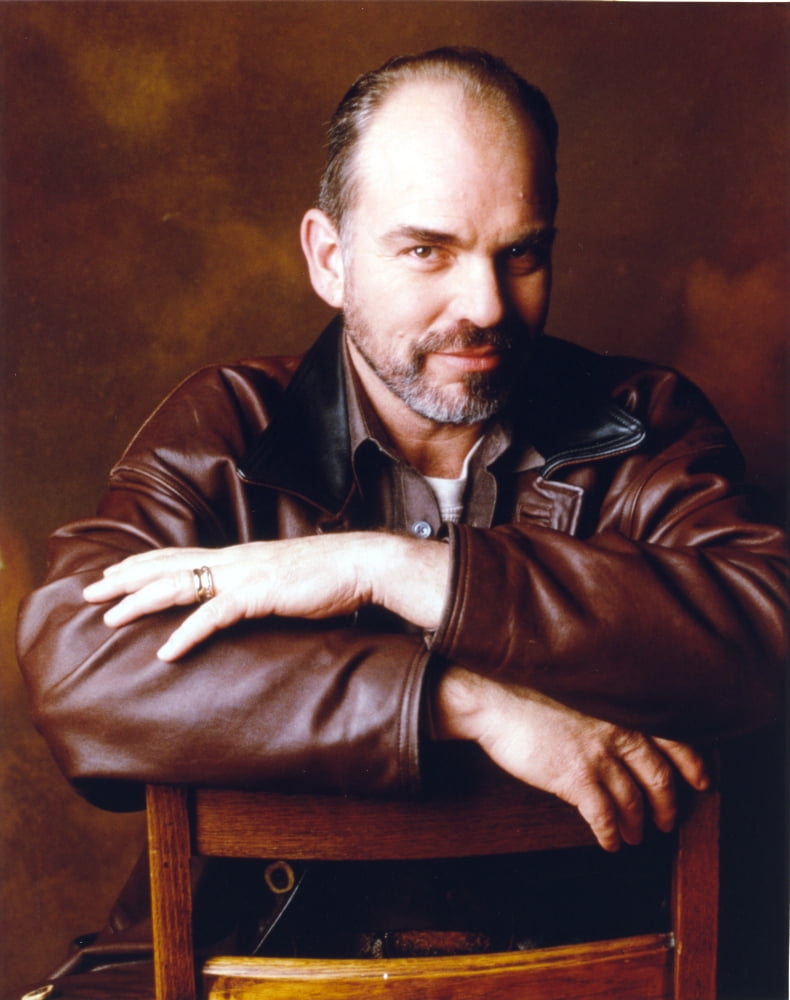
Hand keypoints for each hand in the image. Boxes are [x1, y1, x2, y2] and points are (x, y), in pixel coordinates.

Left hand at [83, 533, 449, 659]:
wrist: (360, 564)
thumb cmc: (325, 575)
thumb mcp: (280, 578)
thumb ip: (255, 586)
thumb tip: (238, 601)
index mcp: (237, 557)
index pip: (178, 555)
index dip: (142, 563)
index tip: (111, 571)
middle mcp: (233, 560)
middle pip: (167, 566)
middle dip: (124, 579)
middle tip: (88, 592)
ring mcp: (245, 575)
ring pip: (180, 585)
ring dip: (141, 602)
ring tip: (110, 618)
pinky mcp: (261, 594)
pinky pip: (215, 615)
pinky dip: (187, 632)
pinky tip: (166, 651)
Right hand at [434, 667, 708, 851]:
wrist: (493, 698)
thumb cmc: (529, 688)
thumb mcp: (581, 689)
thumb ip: (608, 710)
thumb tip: (624, 734)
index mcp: (622, 708)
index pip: (675, 739)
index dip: (692, 765)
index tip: (701, 782)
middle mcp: (619, 732)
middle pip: (659, 777)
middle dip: (666, 805)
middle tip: (666, 820)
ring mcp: (598, 756)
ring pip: (634, 801)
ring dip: (638, 824)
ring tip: (634, 835)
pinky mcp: (575, 778)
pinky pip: (604, 816)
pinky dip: (611, 834)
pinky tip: (608, 843)